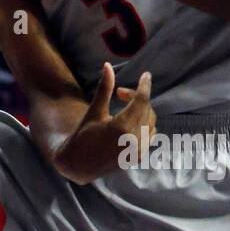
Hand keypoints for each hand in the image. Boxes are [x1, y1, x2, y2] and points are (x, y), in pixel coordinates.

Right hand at [53, 64, 156, 184]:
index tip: (146, 75)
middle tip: (119, 93)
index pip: (141, 100)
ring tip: (124, 107)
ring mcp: (138, 150)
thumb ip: (105, 89)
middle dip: (135, 97)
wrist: (78, 165)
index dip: (144, 85)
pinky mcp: (139, 157)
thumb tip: (108, 66)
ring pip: (151, 122)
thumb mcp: (94, 111)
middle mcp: (135, 140)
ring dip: (142, 110)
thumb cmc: (83, 136)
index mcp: (123, 127)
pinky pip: (150, 135)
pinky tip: (132, 120)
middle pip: (146, 109)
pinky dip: (145, 124)